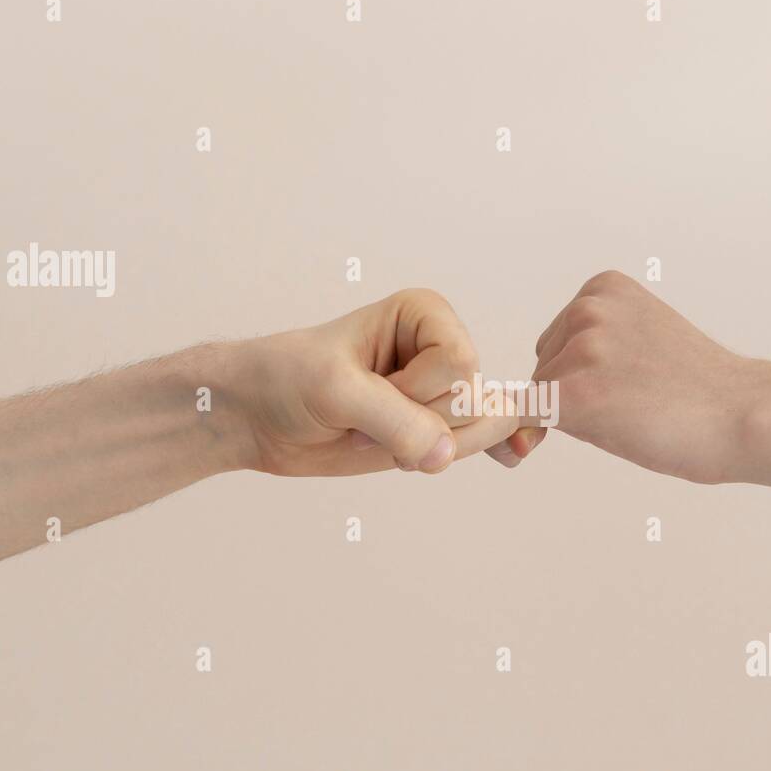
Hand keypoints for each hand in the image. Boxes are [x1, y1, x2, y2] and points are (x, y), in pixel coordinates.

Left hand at [240, 289, 521, 475]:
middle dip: (421, 422)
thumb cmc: (287, 379)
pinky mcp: (434, 430)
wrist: (258, 415)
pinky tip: (512, 455)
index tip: (369, 383)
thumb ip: (395, 421)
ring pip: (484, 427)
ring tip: (379, 433)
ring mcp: (440, 393)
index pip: (459, 361)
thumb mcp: (336, 390)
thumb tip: (443, 455)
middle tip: (367, 413)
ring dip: (430, 448)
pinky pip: (488, 440)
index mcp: (425, 314)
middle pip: (476, 400)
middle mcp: (440, 349)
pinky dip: (499, 448)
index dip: (417, 388)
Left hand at [510, 270, 770, 483]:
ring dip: (580, 417)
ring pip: (543, 399)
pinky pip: (531, 424)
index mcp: (603, 288)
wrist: (743, 415)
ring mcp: (578, 350)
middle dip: (578, 394)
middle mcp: (585, 308)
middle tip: (642, 400)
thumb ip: (588, 351)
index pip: (561, 345)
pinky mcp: (570, 395)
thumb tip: (512, 411)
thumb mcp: (640, 341)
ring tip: (638, 411)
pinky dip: (552, 436)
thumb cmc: (700, 391)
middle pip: (545, 370)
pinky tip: (614, 428)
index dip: (593, 378)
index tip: (642, 380)